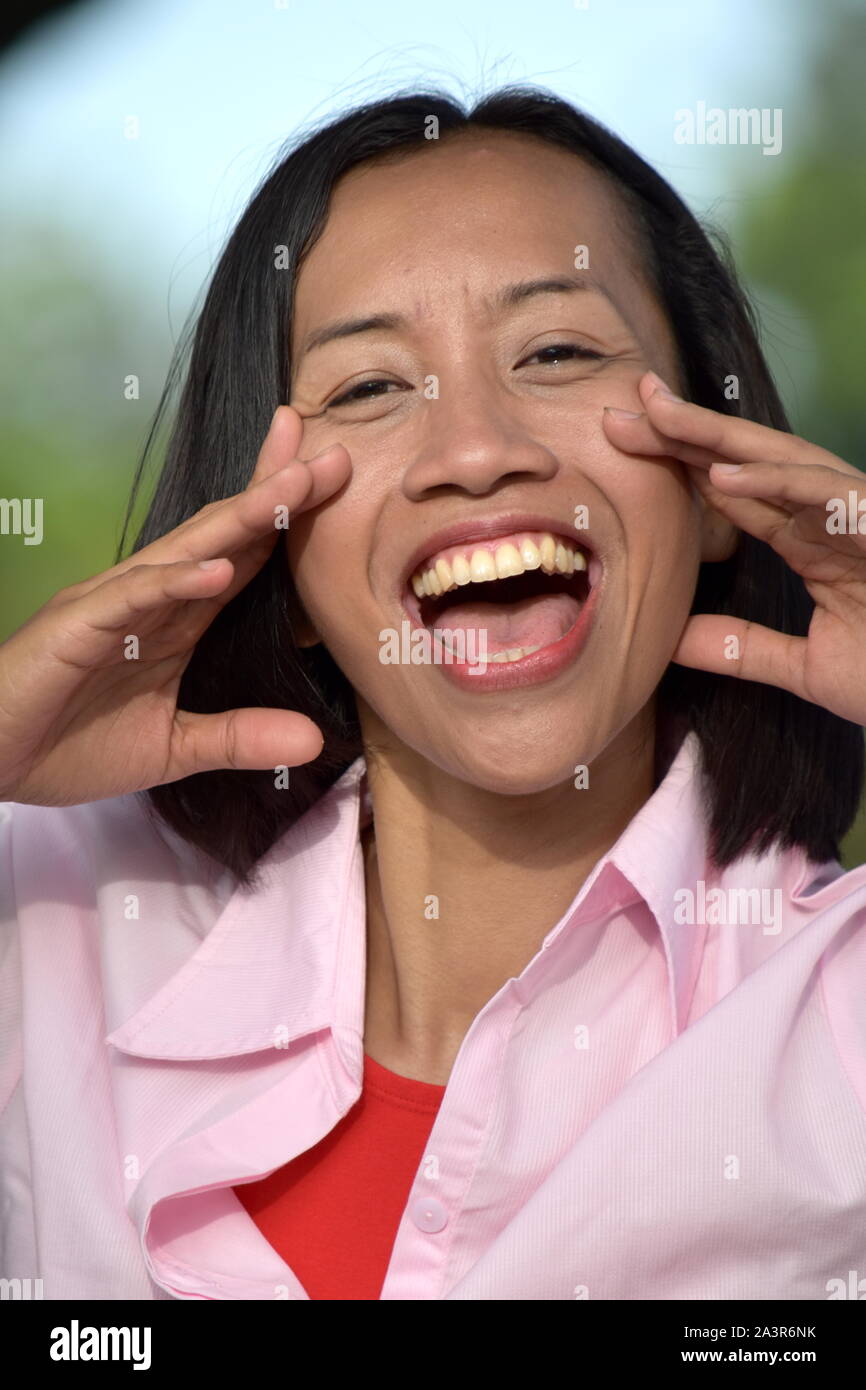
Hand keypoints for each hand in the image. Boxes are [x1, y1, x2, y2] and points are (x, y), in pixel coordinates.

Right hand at [0, 407, 350, 804]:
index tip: (338, 481)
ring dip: (241, 518)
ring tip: (294, 488)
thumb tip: (315, 741)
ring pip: (186, 550)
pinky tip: (218, 569)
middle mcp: (150, 597)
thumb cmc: (68, 744)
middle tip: (336, 456)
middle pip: (225, 535)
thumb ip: (240, 739)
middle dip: (277, 494)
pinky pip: (133, 597)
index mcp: (176, 619)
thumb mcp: (174, 749)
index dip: (287, 521)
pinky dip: (175, 581)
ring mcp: (112, 604)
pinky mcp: (77, 625)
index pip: (243, 557)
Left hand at [603, 371, 865, 725]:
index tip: (624, 441)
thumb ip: (744, 650)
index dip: (682, 463)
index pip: (737, 493)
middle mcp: (835, 519)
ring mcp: (864, 520)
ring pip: (788, 464)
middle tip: (623, 406)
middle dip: (690, 431)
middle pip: (752, 463)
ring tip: (661, 421)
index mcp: (814, 542)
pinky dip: (780, 484)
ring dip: (722, 440)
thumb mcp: (808, 669)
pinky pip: (831, 499)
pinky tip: (725, 476)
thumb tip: (672, 642)